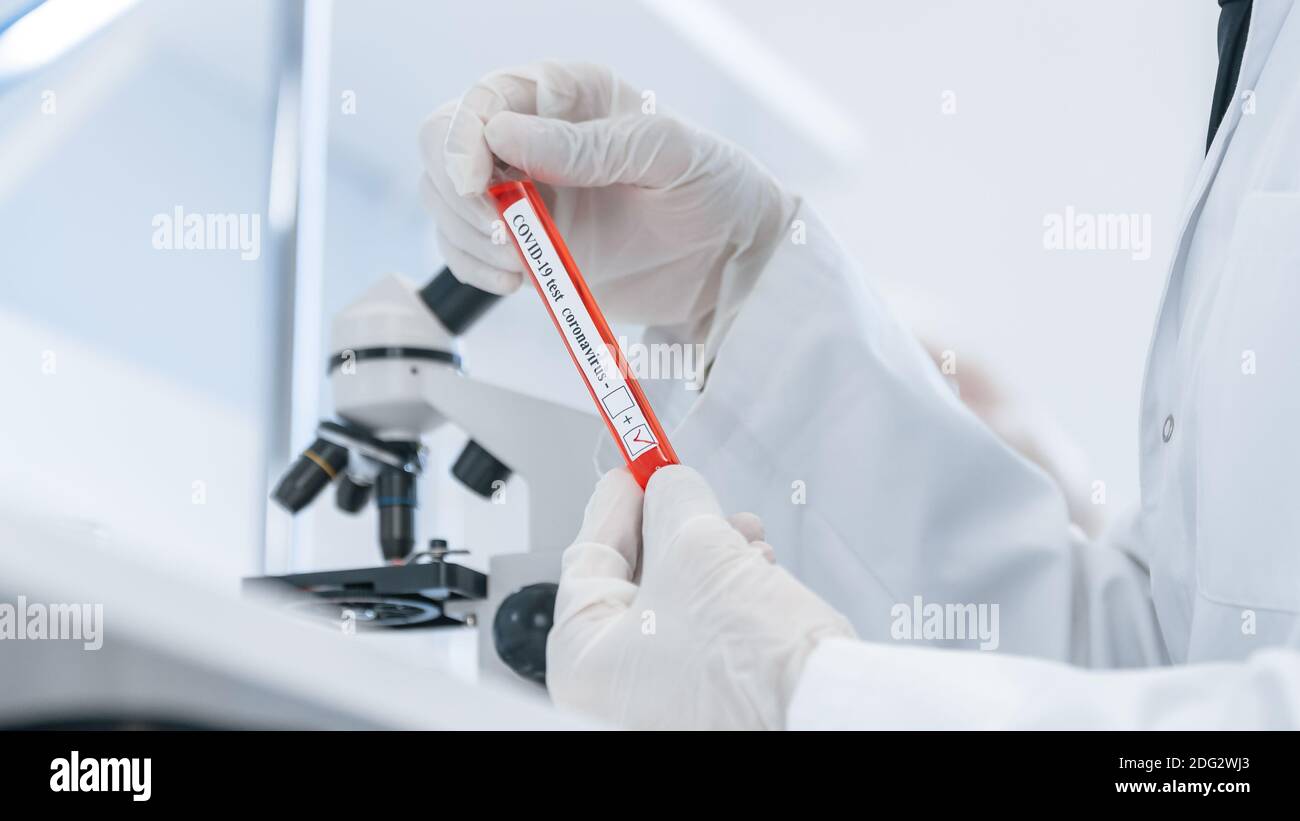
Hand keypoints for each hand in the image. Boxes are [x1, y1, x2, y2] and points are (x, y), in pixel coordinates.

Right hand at [418, 61, 798, 337]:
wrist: (735, 260)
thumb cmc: (716, 188)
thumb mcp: (668, 154)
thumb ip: (591, 145)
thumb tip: (503, 136)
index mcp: (569, 95)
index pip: (485, 99)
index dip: (464, 139)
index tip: (479, 186)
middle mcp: (535, 136)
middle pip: (443, 143)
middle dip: (457, 192)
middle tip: (503, 234)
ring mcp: (525, 192)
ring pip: (445, 199)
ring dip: (465, 235)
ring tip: (519, 264)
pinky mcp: (526, 242)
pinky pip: (466, 248)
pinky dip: (473, 267)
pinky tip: (516, 280)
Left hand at [546, 465, 855, 729]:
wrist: (820, 704)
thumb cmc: (749, 657)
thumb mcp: (698, 548)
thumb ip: (672, 502)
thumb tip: (669, 486)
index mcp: (583, 661)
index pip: (588, 562)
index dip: (616, 507)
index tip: (634, 474)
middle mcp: (610, 690)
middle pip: (632, 582)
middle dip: (673, 529)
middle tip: (687, 492)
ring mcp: (657, 701)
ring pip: (671, 604)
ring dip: (708, 557)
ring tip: (745, 532)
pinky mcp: (703, 702)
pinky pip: (700, 633)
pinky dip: (724, 594)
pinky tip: (756, 570)